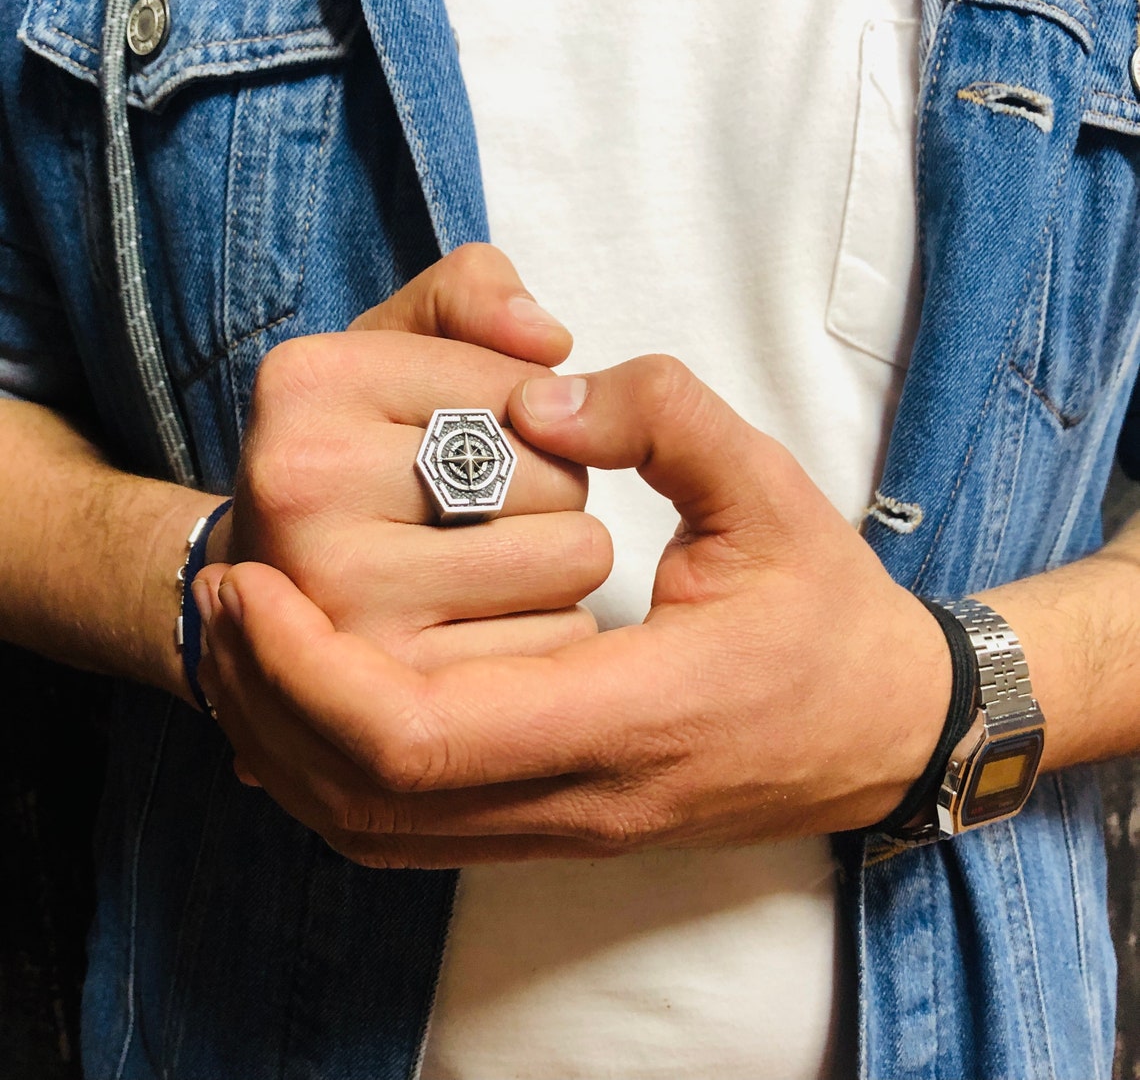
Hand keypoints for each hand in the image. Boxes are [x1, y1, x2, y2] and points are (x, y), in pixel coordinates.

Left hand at [197, 356, 950, 865]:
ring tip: (244, 643)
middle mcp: (582, 794)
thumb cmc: (831, 616)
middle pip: (367, 795)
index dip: (309, 665)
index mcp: (635, 711)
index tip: (253, 580)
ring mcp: (565, 826)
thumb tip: (544, 395)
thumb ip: (661, 416)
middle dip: (266, 700)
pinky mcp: (557, 824)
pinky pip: (413, 828)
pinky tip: (307, 703)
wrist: (886, 733)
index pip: (421, 732)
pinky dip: (335, 774)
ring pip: (375, 828)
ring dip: (288, 741)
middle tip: (221, 598)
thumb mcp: (770, 488)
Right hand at [213, 243, 610, 669]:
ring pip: (574, 559)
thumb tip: (550, 342)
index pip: (529, 386)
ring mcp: (336, 599)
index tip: (473, 437)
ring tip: (486, 560)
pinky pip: (559, 640)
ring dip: (558, 560)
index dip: (535, 416)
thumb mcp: (397, 345)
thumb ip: (476, 294)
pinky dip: (548, 628)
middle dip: (552, 488)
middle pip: (559, 476)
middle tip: (482, 507)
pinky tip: (486, 621)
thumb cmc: (360, 451)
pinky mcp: (389, 691)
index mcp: (306, 381)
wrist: (272, 584)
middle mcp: (301, 487)